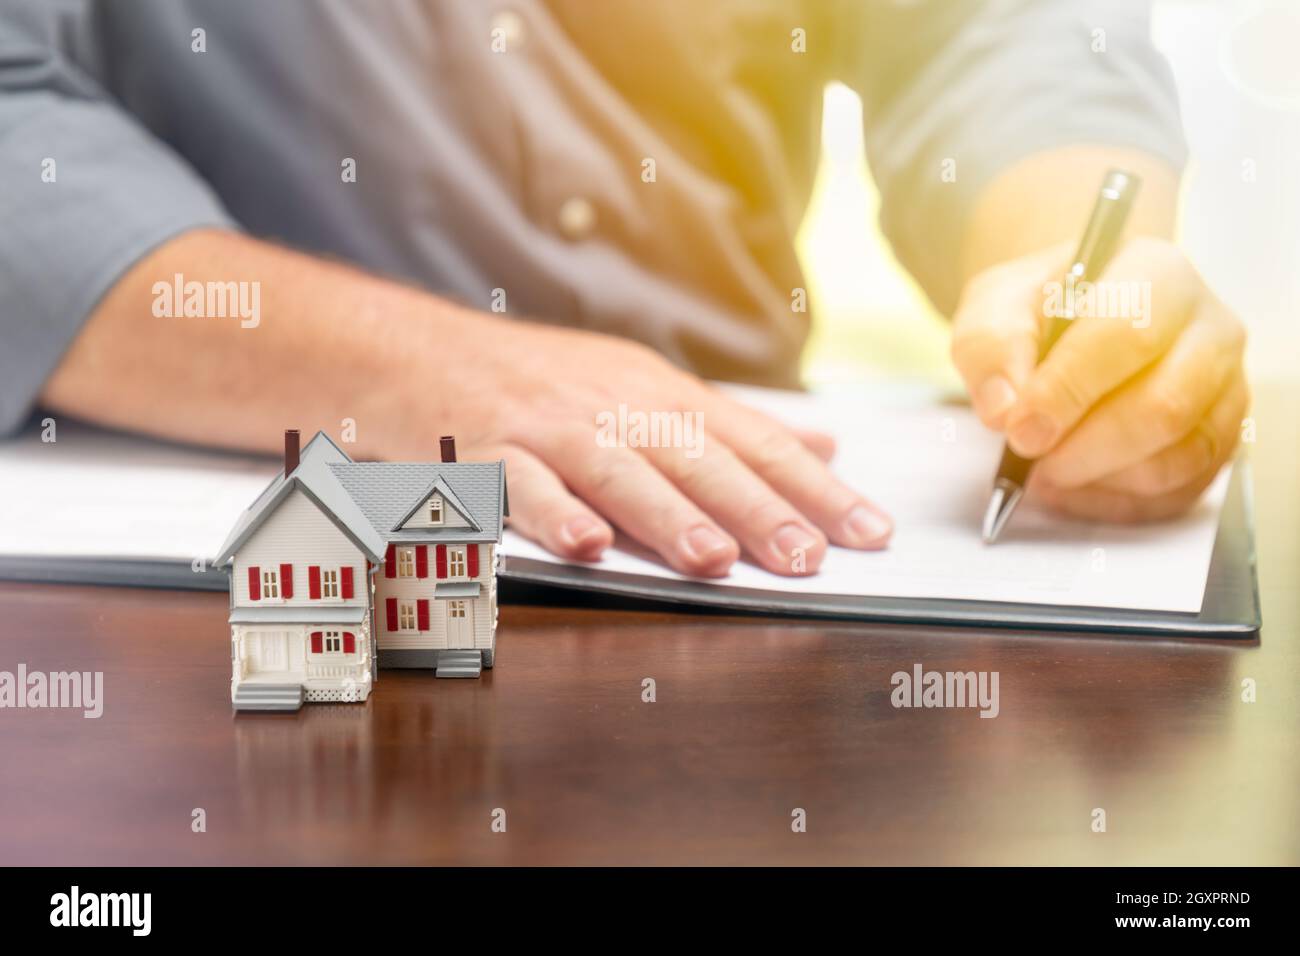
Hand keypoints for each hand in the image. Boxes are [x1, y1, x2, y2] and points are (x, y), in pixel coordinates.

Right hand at [435, 319, 892, 575]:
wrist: (412, 350)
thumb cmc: (534, 382)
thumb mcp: (638, 387)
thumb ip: (727, 425)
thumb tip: (819, 446)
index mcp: (655, 393)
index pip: (750, 441)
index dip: (811, 486)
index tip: (867, 529)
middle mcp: (612, 406)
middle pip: (695, 457)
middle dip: (757, 508)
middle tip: (808, 556)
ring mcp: (548, 427)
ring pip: (618, 470)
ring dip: (668, 515)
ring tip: (715, 557)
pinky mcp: (485, 449)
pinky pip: (522, 484)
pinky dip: (554, 514)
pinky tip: (587, 545)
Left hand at [951, 237, 1248, 521]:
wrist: (1073, 317)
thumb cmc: (1041, 309)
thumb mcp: (995, 307)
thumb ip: (990, 348)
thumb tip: (1004, 410)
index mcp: (1157, 275)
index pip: (1126, 336)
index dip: (1067, 392)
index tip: (1018, 430)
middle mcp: (1209, 329)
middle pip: (1165, 406)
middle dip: (1086, 448)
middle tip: (1031, 461)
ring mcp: (1224, 387)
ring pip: (1180, 455)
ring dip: (1102, 479)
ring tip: (1045, 474)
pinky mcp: (1220, 439)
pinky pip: (1182, 489)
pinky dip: (1118, 502)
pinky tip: (1072, 489)